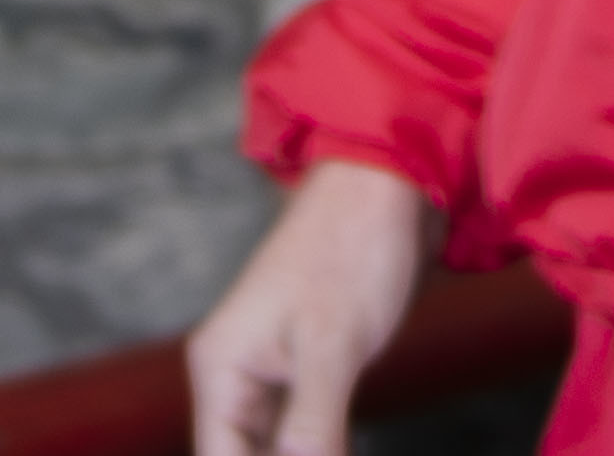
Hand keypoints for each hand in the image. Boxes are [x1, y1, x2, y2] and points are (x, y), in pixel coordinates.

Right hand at [185, 156, 439, 455]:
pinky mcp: (310, 374)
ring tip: (338, 454)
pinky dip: (320, 455)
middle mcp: (236, 377)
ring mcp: (272, 376)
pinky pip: (305, 438)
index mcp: (221, 368)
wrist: (392, 185)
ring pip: (274, 453)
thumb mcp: (332, 344)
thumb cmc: (354, 248)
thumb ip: (312, 424)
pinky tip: (344, 453)